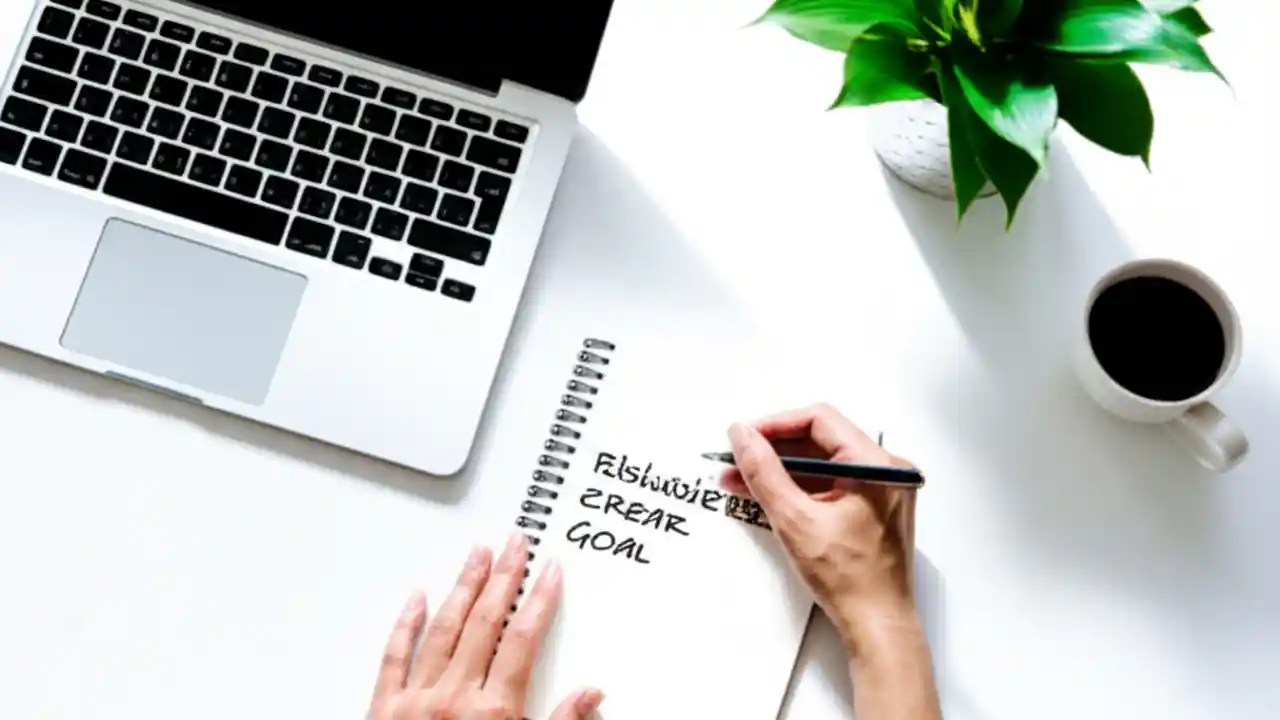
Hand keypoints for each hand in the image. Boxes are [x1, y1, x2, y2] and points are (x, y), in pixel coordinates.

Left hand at [368, 533, 603, 719]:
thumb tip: (591, 694)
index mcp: (494, 712)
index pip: (524, 639)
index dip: (539, 600)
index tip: (550, 572)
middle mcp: (454, 698)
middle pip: (485, 622)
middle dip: (503, 577)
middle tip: (515, 543)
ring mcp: (415, 700)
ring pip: (442, 629)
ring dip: (462, 587)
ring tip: (476, 556)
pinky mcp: (381, 710)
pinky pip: (394, 657)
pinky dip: (406, 625)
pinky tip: (416, 598)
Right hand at [721, 404, 920, 649]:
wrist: (877, 626)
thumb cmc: (848, 578)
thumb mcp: (795, 520)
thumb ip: (764, 472)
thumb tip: (741, 435)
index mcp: (877, 464)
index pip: (820, 420)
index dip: (776, 425)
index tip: (744, 437)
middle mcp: (886, 471)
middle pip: (820, 441)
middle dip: (773, 452)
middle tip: (735, 460)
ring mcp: (881, 491)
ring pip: (822, 465)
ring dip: (781, 472)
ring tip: (740, 482)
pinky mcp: (872, 510)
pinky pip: (831, 486)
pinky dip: (799, 490)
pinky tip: (766, 497)